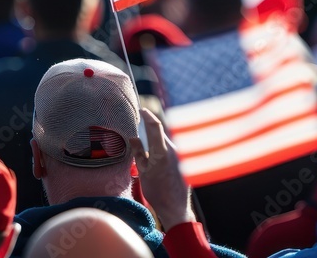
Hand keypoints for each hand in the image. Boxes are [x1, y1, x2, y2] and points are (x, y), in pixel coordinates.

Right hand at [131, 108, 194, 230]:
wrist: (175, 207)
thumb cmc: (157, 191)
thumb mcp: (143, 171)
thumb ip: (138, 152)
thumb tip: (133, 137)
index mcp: (161, 152)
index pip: (155, 126)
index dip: (148, 115)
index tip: (141, 110)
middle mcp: (173, 150)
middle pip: (160, 133)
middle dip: (150, 130)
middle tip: (139, 129)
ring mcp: (180, 155)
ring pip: (166, 141)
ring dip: (157, 141)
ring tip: (146, 147)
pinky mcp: (184, 160)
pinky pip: (171, 149)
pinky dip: (163, 148)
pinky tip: (157, 158)